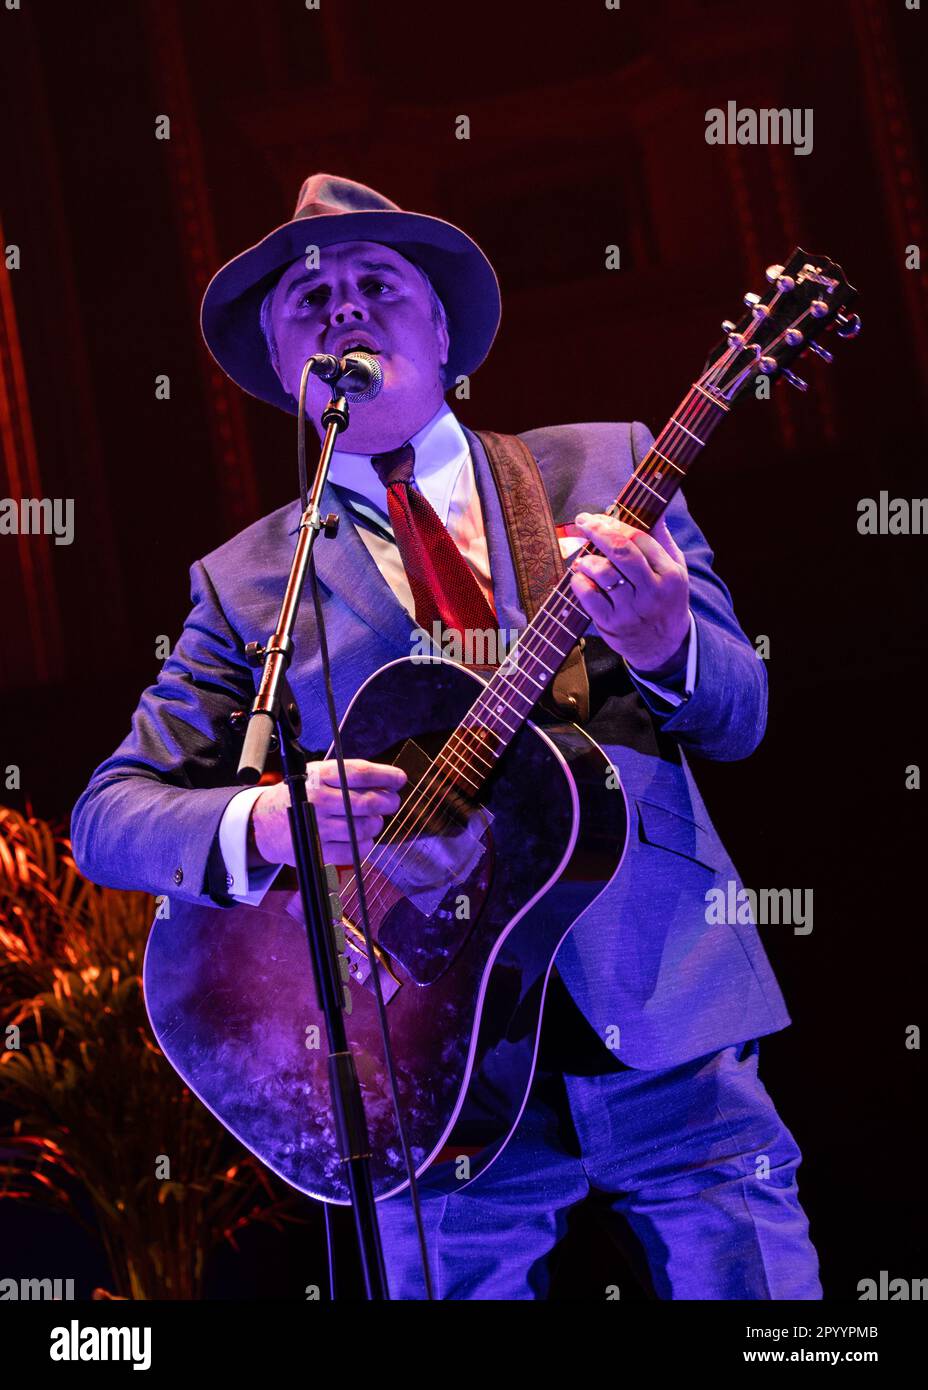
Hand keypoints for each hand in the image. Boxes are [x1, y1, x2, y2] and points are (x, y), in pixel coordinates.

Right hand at [250, 758, 406, 866]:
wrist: (264, 823)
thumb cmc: (300, 795)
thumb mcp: (317, 774)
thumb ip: (348, 776)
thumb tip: (388, 781)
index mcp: (320, 775)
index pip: (360, 773)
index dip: (386, 776)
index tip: (400, 779)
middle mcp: (319, 799)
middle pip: (368, 801)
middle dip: (388, 802)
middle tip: (391, 802)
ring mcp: (319, 826)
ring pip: (365, 826)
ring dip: (376, 824)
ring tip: (372, 820)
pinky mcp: (319, 849)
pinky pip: (356, 849)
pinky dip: (365, 844)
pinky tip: (359, 837)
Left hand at [569, 512, 690, 676]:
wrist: (664, 646)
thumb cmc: (666, 599)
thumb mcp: (675, 569)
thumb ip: (662, 538)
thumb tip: (656, 508)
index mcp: (669, 574)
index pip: (640, 538)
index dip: (616, 523)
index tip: (600, 517)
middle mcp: (652, 591)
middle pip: (621, 551)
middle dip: (598, 531)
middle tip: (583, 522)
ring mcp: (631, 609)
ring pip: (603, 573)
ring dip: (587, 559)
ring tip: (583, 558)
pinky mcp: (612, 624)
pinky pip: (589, 596)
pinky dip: (579, 581)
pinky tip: (579, 576)